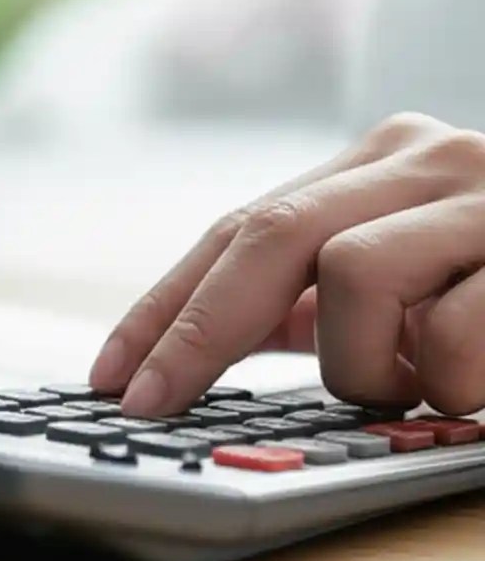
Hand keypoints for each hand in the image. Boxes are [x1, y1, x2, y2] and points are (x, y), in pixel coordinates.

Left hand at [89, 113, 484, 417]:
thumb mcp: (404, 273)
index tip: (112, 373)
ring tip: (411, 382)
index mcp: (381, 161)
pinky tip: (477, 381)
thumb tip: (193, 348)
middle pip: (271, 236)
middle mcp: (431, 157)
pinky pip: (455, 332)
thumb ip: (316, 293)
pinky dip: (447, 379)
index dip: (166, 305)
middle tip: (152, 402)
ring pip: (354, 277)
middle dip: (194, 332)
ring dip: (361, 364)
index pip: (241, 229)